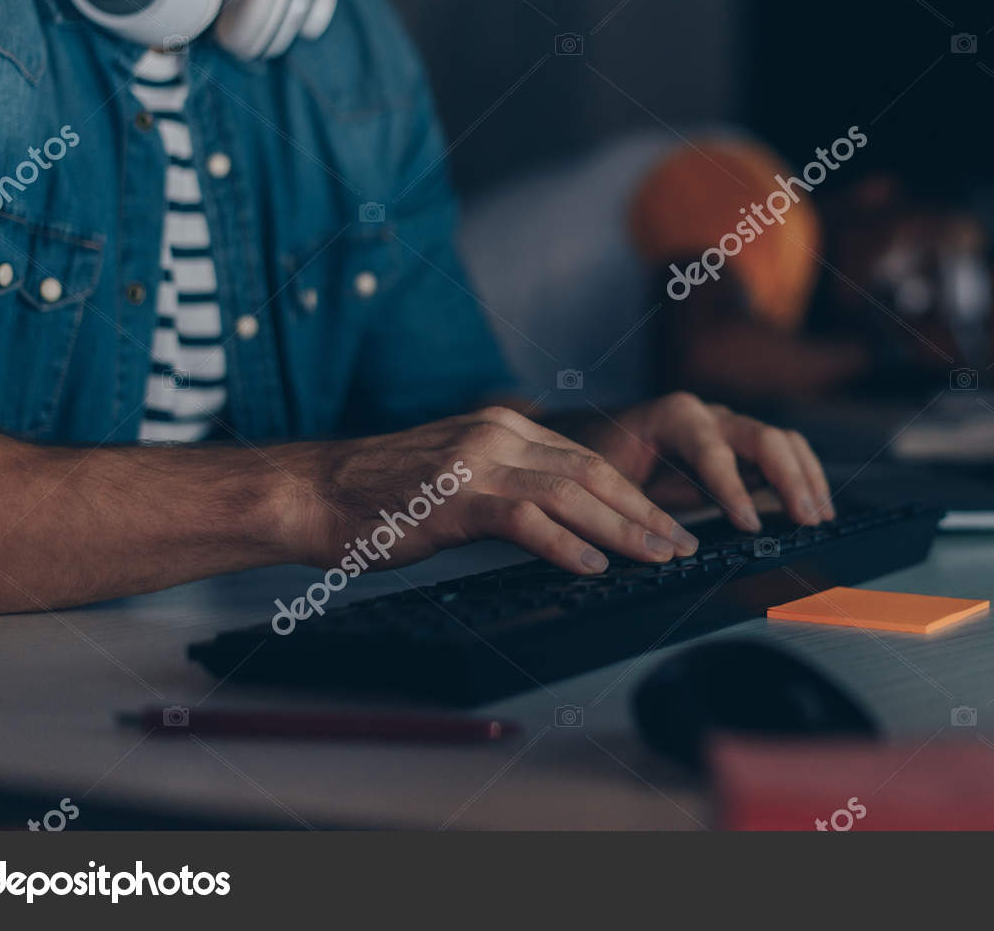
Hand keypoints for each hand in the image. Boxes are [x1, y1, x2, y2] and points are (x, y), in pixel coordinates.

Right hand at [288, 406, 699, 574]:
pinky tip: (591, 566)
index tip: (666, 525)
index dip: (633, 495)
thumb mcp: (459, 477)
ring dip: (621, 528)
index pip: (587, 460)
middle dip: (643, 512)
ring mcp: (475, 462)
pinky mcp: (453, 496)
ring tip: (656, 557)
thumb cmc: (380, 496)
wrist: (312, 493)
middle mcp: (497, 434)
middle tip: (680, 545)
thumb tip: (564, 523)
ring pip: (570, 492)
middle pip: (592, 471)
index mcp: (505, 427)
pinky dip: (564, 543)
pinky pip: (524, 518)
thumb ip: (511, 486)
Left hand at [564, 392, 833, 531]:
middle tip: (805, 520)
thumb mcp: (608, 486)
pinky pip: (784, 454)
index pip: (713, 451)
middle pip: (763, 438)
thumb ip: (638, 511)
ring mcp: (730, 428)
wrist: (596, 438)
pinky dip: (803, 479)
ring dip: (806, 478)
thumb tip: (671, 548)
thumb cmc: (600, 460)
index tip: (750, 525)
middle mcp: (709, 415)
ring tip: (820, 518)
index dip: (733, 489)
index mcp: (675, 417)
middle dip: (788, 479)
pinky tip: (815, 509)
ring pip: (783, 442)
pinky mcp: (742, 448)